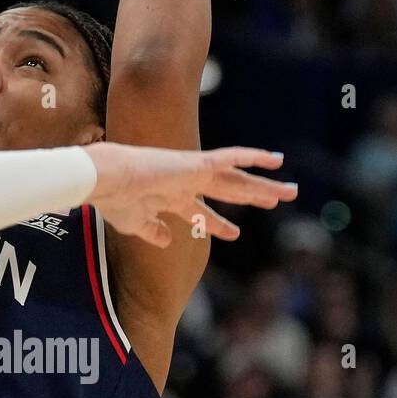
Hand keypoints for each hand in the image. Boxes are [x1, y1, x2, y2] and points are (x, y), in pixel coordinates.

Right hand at [83, 143, 295, 247]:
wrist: (106, 180)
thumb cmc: (114, 201)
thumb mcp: (135, 224)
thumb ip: (153, 232)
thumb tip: (168, 241)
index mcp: (169, 197)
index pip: (200, 211)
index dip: (218, 223)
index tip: (234, 234)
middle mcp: (185, 183)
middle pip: (228, 191)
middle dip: (252, 197)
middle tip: (276, 201)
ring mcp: (192, 172)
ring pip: (237, 178)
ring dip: (263, 185)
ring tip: (290, 191)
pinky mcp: (196, 163)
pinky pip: (232, 157)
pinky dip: (254, 156)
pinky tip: (276, 160)